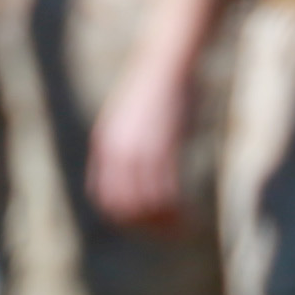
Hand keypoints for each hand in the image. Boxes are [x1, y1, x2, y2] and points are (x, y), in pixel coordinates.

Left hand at [85, 37, 196, 233]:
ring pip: (145, 205)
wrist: (168, 60)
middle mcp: (116, 151)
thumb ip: (129, 143)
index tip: (143, 226)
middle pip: (122, 206)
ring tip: (183, 231)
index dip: (121, 217)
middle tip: (167, 235)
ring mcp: (139, 150)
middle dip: (144, 227)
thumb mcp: (132, 117)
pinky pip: (166, 193)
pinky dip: (178, 213)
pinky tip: (191, 218)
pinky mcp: (163, 148)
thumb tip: (138, 166)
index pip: (103, 196)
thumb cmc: (157, 86)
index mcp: (104, 144)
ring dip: (165, 225)